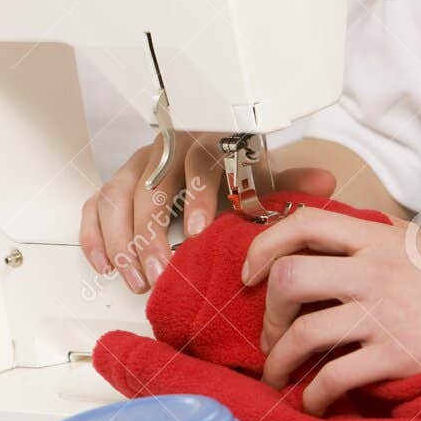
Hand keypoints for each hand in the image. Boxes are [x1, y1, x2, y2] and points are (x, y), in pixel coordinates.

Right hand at [79, 133, 335, 294]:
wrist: (212, 149)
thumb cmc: (236, 166)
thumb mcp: (263, 172)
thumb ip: (288, 182)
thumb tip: (325, 183)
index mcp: (204, 143)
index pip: (197, 163)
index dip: (197, 197)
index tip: (200, 232)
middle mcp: (166, 152)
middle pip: (149, 187)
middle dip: (152, 233)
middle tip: (161, 272)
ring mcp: (137, 167)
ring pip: (116, 196)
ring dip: (122, 240)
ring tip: (136, 277)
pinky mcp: (118, 184)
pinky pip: (95, 204)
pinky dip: (95, 234)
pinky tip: (105, 262)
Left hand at [242, 205, 420, 412]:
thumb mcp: (417, 244)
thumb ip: (374, 235)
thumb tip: (331, 232)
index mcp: (376, 239)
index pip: (303, 222)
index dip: (264, 244)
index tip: (251, 271)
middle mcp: (373, 271)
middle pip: (288, 276)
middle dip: (266, 311)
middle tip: (270, 333)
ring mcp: (383, 314)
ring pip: (303, 332)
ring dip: (280, 361)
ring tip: (281, 374)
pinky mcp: (396, 356)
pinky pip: (334, 377)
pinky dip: (314, 394)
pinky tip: (315, 400)